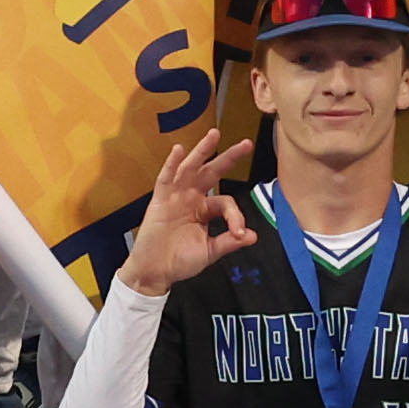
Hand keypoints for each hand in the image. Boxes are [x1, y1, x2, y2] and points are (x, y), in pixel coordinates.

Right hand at [116, 129, 263, 294]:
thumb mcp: (209, 252)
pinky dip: (171, 164)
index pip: (226, 202)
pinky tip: (179, 150)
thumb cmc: (179, 261)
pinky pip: (165, 179)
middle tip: (246, 144)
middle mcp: (191, 198)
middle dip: (229, 157)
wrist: (155, 272)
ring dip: (202, 151)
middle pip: (212, 172)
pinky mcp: (160, 201)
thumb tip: (253, 236)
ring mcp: (175, 197)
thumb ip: (229, 242)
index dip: (236, 216)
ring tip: (215, 134)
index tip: (239, 233)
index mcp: (205, 210)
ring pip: (190, 169)